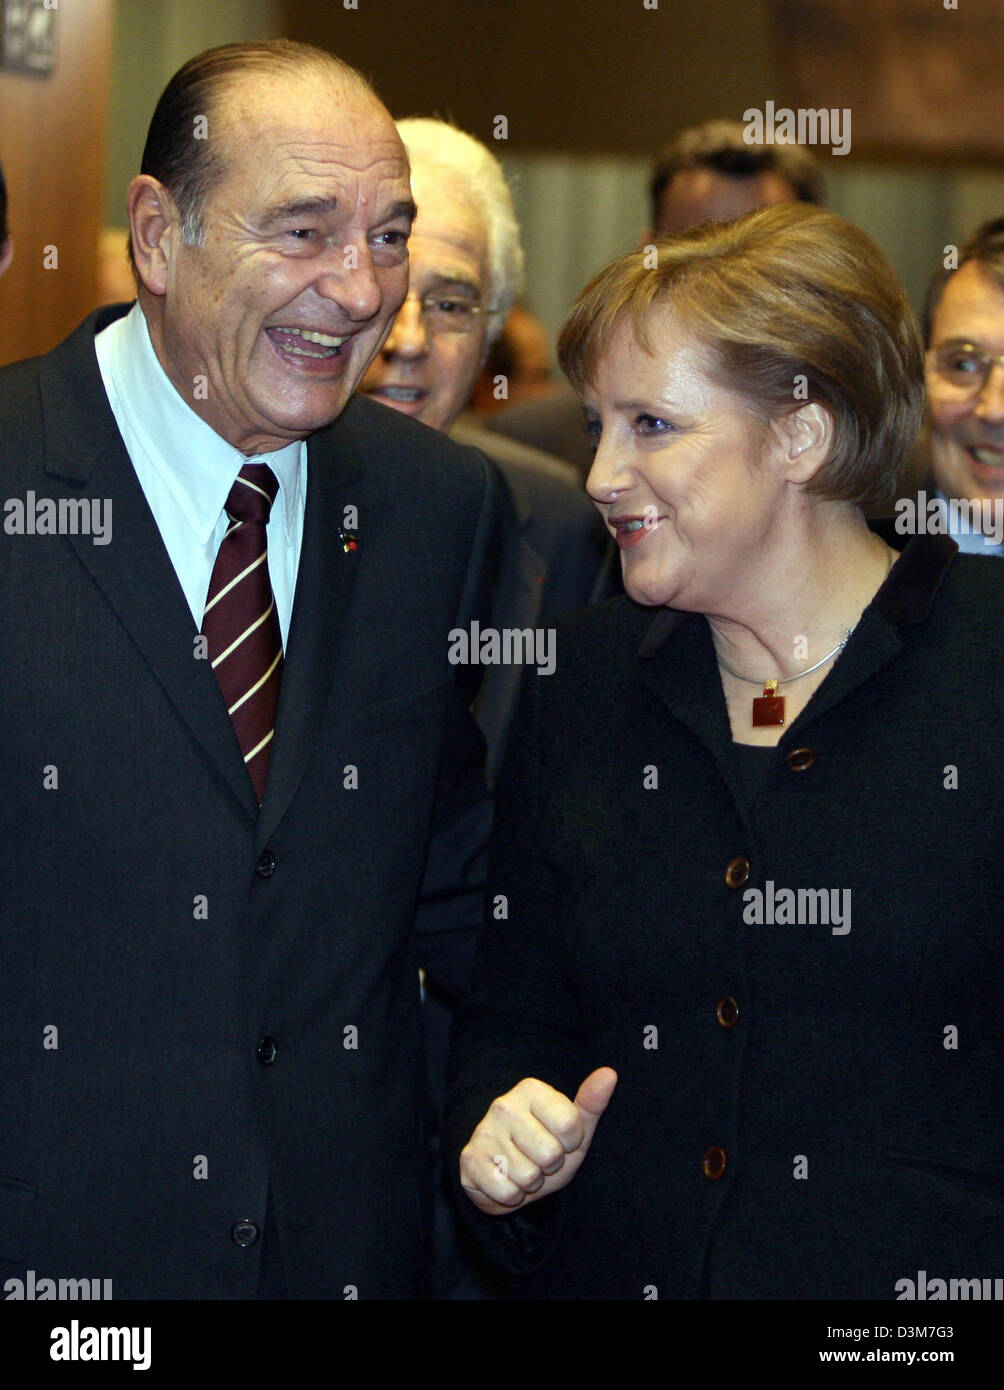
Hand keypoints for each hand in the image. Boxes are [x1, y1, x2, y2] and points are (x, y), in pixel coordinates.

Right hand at [459, 1068, 617, 1214]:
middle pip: (550, 1154)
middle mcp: (503, 1105)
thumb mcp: (575, 1129)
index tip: (561, 1140)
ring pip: (528, 1175)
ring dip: (531, 1182)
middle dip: (551, 1166)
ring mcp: (483, 1132)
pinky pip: (506, 1192)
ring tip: (524, 1169)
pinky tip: (506, 1179)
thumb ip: (592, 1103)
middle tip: (540, 1159)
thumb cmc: (547, 1146)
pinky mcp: (469, 1161)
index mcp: (531, 1089)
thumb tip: (610, 1073)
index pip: (569, 1126)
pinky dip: (512, 1195)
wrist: (508, 1173)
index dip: (571, 1144)